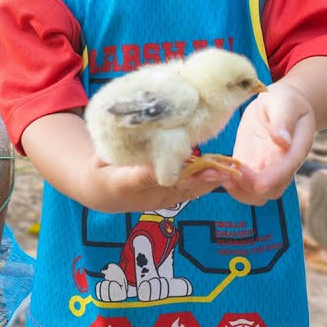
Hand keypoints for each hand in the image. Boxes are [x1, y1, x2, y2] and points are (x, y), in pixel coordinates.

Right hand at [88, 160, 237, 212]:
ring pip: (186, 192)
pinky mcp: (169, 199)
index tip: (176, 167)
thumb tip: (120, 126)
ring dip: (207, 183)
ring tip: (226, 172)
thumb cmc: (102, 170)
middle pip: (173, 188)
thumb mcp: (100, 159)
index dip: (159, 173)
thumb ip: (111, 148)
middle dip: (196, 179)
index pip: (141, 178)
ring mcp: (159, 200)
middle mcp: (144, 196)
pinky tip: (222, 174)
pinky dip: (206, 183)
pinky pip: (190, 192)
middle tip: (214, 171)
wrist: (104, 194)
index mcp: (122, 184)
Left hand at [226, 81, 315, 204]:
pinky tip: (212, 171)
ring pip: (253, 193)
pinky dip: (227, 182)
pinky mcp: (248, 164)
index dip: (272, 179)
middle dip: (250, 189)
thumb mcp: (285, 105)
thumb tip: (283, 141)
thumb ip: (283, 122)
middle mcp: (281, 165)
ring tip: (217, 174)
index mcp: (295, 150)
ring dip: (236, 190)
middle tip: (228, 175)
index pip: (286, 170)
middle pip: (270, 191)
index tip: (257, 184)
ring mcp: (264, 168)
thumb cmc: (285, 101)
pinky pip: (239, 182)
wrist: (279, 104)